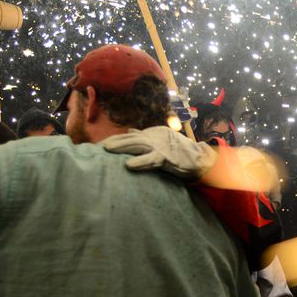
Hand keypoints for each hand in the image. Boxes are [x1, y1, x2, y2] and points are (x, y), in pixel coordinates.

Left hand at [102, 126, 216, 178]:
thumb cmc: (179, 152)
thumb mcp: (161, 140)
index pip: (130, 136)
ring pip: (137, 145)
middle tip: (98, 147)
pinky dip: (140, 162)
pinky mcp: (166, 157)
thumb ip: (145, 136)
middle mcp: (155, 136)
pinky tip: (128, 165)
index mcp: (153, 133)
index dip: (115, 140)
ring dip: (121, 147)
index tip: (101, 145)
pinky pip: (150, 160)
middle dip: (114, 142)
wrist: (199, 158)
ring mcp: (160, 146)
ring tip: (107, 149)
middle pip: (131, 138)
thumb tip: (129, 131)